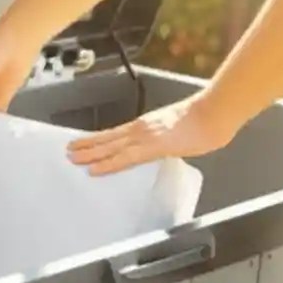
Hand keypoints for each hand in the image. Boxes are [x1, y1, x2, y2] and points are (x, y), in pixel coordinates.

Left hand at [67, 94, 239, 175]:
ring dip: (90, 154)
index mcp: (147, 125)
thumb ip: (166, 138)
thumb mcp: (178, 130)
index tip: (83, 143)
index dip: (98, 139)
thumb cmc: (204, 121)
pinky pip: (124, 159)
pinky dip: (108, 164)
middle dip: (87, 146)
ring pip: (111, 148)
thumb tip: (165, 145)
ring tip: (72, 159)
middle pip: (108, 139)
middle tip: (68, 151)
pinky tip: (94, 169)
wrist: (214, 114)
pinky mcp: (152, 147)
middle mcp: (141, 129)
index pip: (116, 134)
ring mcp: (144, 137)